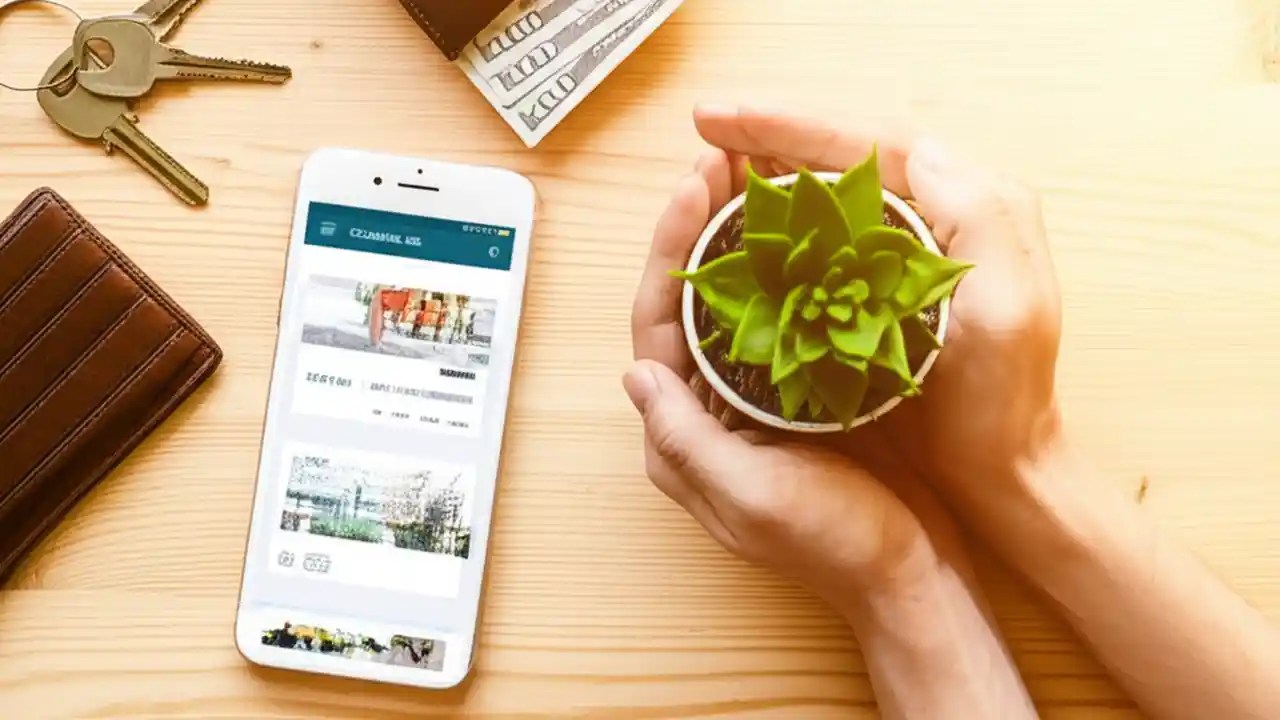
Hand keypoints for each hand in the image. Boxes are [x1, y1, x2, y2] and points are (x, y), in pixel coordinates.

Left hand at [626, 108, 972, 610]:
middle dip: (698, 231)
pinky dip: (783, 276)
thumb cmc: (835, 543)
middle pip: (688, 305)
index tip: (692, 189)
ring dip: (738, 244)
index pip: (656, 327)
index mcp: (685, 436)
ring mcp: (755, 403)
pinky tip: (803, 236)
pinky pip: (779, 323)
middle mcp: (709, 413)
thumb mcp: (749, 496)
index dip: (669, 252)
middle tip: (722, 164)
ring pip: (733, 306)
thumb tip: (636, 375)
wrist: (913, 573)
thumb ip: (685, 439)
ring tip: (755, 181)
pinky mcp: (800, 397)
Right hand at [690, 105, 1063, 502]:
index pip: (869, 139)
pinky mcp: (888, 280)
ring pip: (832, 181)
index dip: (791, 123)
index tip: (724, 120)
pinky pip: (828, 224)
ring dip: (773, 161)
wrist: (1001, 467)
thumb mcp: (1010, 311)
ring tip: (714, 159)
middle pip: (844, 148)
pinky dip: (783, 209)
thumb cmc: (1003, 402)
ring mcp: (912, 245)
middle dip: (771, 130)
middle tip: (705, 124)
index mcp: (971, 202)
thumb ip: (980, 218)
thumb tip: (919, 149)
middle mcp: (942, 210)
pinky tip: (743, 212)